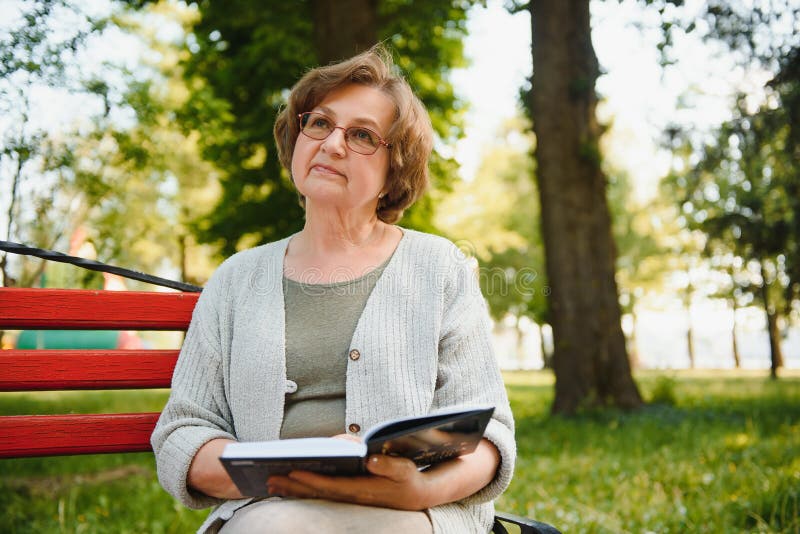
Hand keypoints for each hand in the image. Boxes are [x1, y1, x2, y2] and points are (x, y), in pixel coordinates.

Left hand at [266, 454, 431, 509]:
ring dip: (293, 490)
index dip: (312, 479)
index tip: (293, 471)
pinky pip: (320, 494)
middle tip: (269, 479)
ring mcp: (348, 498)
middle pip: (317, 492)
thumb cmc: (409, 479)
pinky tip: (289, 486)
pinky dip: (303, 490)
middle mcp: (351, 496)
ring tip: (271, 483)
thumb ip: (388, 466)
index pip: (331, 485)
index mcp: (362, 490)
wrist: (416, 496)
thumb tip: (370, 460)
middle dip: (293, 486)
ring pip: (315, 494)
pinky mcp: (348, 496)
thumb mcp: (404, 470)